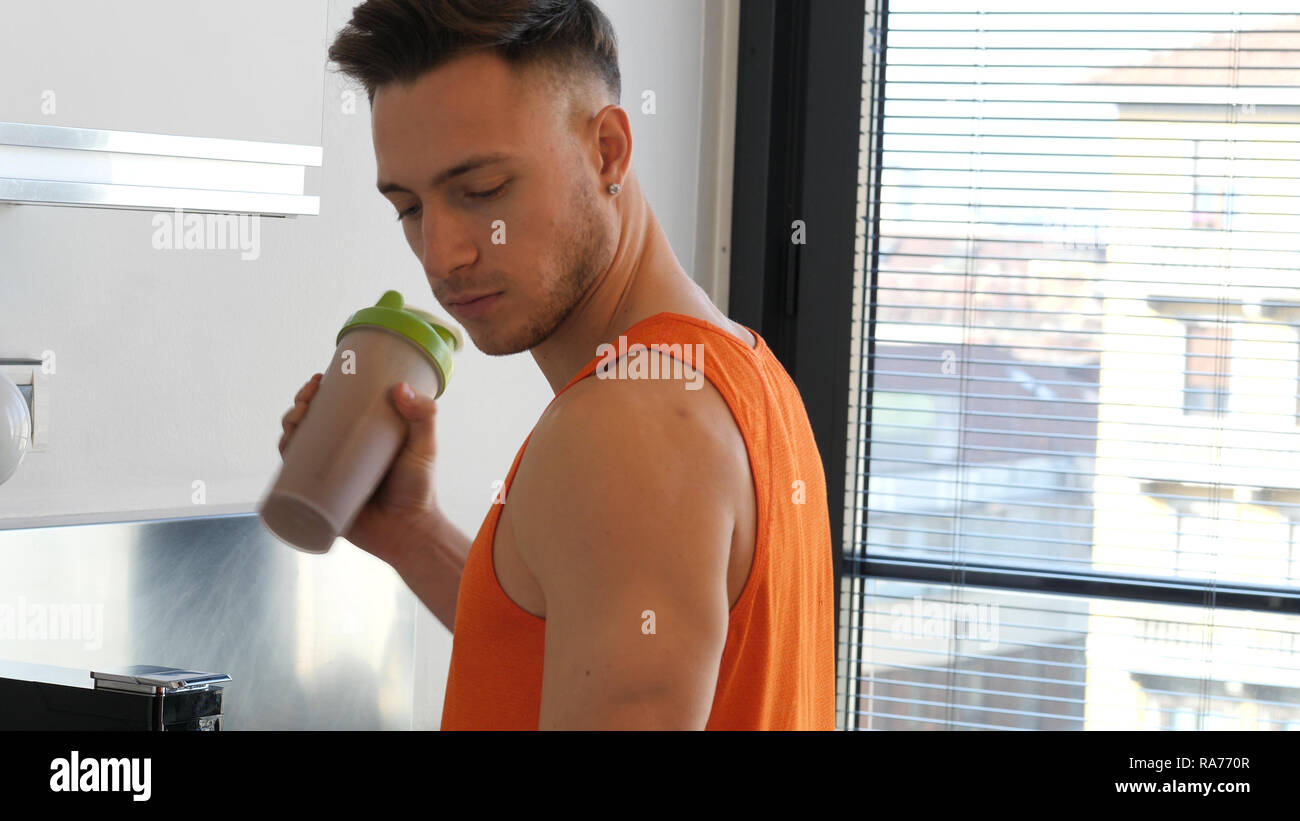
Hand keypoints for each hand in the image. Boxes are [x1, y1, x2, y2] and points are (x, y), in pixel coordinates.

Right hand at [279, 374, 442, 565]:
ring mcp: (327, 478)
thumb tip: (400, 387)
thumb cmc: (419, 490)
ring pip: (297, 448)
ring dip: (287, 428)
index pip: (333, 410)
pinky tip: (283, 447)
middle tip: (307, 398)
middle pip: (309, 425)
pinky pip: (292, 482)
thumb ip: (424, 416)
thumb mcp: (424, 446)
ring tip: (295, 419)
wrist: (409, 532)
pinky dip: (283, 463)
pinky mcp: (318, 501)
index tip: (319, 378)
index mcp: (359, 439)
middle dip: (299, 407)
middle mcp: (339, 456)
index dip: (318, 393)